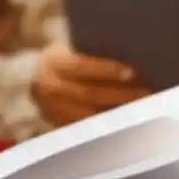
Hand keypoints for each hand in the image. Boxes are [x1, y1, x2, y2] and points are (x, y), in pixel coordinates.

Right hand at [32, 43, 151, 126]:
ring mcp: (52, 109)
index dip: (108, 70)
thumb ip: (90, 55)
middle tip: (146, 93)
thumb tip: (130, 62)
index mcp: (54, 63)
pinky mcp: (58, 124)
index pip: (83, 66)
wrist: (31, 77)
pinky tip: (127, 121)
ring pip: (89, 115)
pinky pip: (86, 128)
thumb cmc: (63, 59)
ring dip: (118, 113)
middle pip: (90, 94)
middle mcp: (50, 87)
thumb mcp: (70, 50)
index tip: (132, 71)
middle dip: (120, 95)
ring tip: (142, 109)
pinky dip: (108, 125)